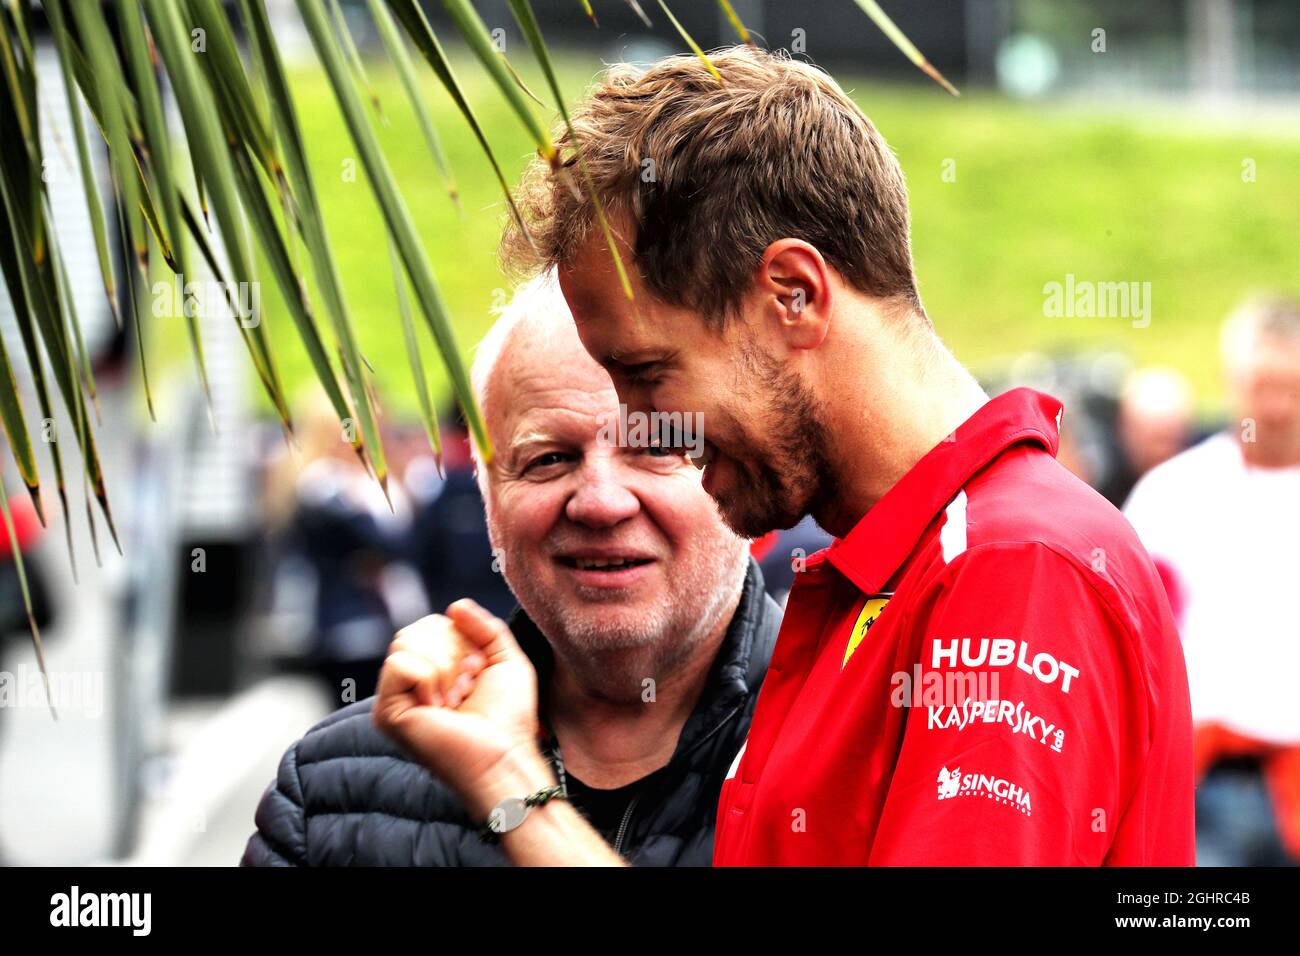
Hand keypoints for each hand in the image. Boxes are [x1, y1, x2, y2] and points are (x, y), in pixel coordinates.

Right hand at [372, 599, 547, 817]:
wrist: (504, 756)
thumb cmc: (508, 718)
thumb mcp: (505, 659)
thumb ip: (484, 627)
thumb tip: (454, 606)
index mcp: (433, 671)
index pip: (432, 625)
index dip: (461, 638)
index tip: (478, 672)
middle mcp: (410, 684)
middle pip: (416, 629)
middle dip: (453, 651)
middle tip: (467, 687)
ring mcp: (395, 699)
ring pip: (407, 642)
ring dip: (444, 667)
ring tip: (455, 699)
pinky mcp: (387, 713)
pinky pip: (401, 664)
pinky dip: (429, 679)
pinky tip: (439, 706)